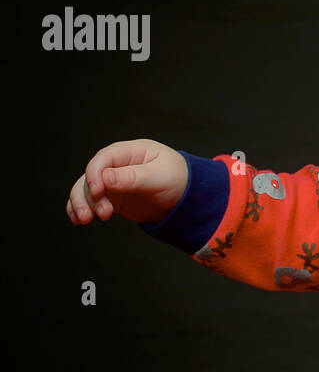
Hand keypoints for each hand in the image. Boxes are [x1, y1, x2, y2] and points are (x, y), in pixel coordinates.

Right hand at [66, 139, 189, 224]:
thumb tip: (105, 178)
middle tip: (99, 214)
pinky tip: (78, 220)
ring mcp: (113, 181)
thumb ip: (133, 177)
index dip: (95, 174)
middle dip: (88, 195)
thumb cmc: (178, 180)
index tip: (98, 192)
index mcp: (130, 151)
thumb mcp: (160, 177)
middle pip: (91, 175)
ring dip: (82, 203)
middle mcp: (117, 164)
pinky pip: (91, 201)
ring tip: (87, 220)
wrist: (188, 198)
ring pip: (86, 189)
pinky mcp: (113, 197)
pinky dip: (80, 208)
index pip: (103, 159)